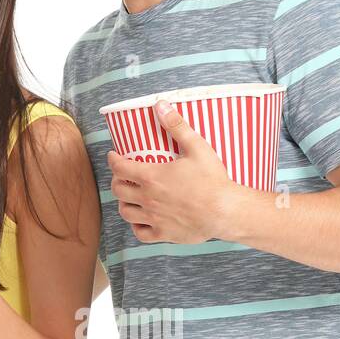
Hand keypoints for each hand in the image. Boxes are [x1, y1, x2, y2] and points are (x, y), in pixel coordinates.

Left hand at [106, 100, 248, 243]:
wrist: (226, 211)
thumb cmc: (213, 180)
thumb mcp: (197, 147)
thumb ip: (177, 126)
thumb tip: (160, 105)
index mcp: (151, 176)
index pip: (120, 167)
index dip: (113, 160)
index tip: (114, 156)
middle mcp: (147, 198)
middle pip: (118, 190)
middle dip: (117, 180)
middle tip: (122, 176)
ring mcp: (154, 218)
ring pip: (125, 212)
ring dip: (124, 202)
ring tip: (129, 197)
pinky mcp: (163, 233)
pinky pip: (140, 233)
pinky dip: (136, 226)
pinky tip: (141, 219)